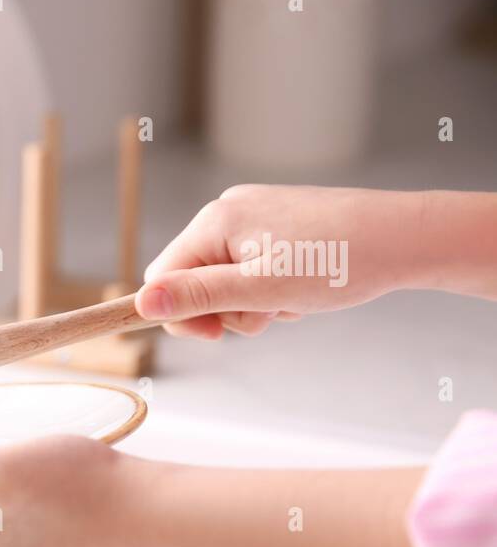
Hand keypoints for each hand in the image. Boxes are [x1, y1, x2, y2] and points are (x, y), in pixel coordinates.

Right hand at [136, 184, 429, 339]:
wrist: (407, 238)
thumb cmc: (340, 262)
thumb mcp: (261, 290)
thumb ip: (198, 297)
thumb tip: (140, 305)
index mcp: (215, 220)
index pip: (162, 277)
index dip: (181, 313)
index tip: (218, 336)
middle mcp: (227, 210)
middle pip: (190, 277)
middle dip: (221, 308)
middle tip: (265, 317)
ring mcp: (253, 214)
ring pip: (221, 278)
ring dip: (248, 303)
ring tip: (289, 302)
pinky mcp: (276, 224)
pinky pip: (247, 267)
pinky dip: (266, 288)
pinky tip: (299, 290)